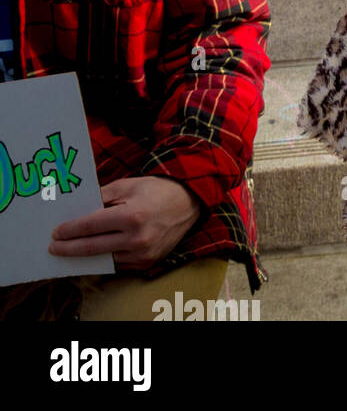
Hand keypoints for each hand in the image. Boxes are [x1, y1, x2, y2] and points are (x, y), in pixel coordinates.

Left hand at [49, 175, 200, 268]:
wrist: (189, 202)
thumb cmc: (157, 190)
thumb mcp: (129, 185)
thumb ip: (102, 196)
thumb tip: (78, 211)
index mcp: (132, 216)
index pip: (91, 227)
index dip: (70, 231)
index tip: (56, 233)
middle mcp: (137, 238)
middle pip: (92, 248)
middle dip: (69, 248)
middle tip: (54, 248)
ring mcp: (143, 254)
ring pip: (104, 259)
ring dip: (86, 256)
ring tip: (71, 251)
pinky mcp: (147, 263)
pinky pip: (119, 263)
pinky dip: (105, 258)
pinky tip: (95, 253)